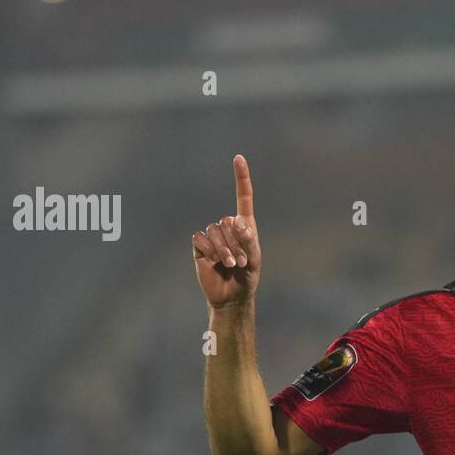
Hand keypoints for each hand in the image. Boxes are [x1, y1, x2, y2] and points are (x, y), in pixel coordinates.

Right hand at [193, 155, 261, 307]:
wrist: (232, 296)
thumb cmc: (247, 277)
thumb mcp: (254, 258)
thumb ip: (248, 239)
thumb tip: (232, 220)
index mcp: (245, 225)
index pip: (243, 197)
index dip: (241, 178)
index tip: (238, 158)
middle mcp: (227, 227)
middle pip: (227, 222)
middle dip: (236, 243)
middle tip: (241, 261)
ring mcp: (212, 236)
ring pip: (214, 231)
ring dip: (224, 250)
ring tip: (232, 264)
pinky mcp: (199, 246)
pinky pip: (200, 238)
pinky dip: (210, 250)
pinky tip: (215, 262)